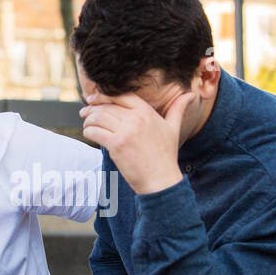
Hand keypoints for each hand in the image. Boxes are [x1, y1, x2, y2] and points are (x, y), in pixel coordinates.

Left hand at [79, 90, 193, 193]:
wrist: (161, 179)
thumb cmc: (166, 155)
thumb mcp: (173, 128)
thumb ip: (178, 109)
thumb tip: (192, 95)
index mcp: (146, 112)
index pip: (121, 96)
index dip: (104, 95)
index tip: (94, 98)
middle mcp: (136, 118)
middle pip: (107, 106)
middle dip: (92, 108)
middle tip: (84, 112)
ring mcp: (126, 131)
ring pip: (98, 118)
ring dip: (88, 120)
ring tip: (86, 124)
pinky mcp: (116, 145)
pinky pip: (95, 132)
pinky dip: (88, 132)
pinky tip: (89, 133)